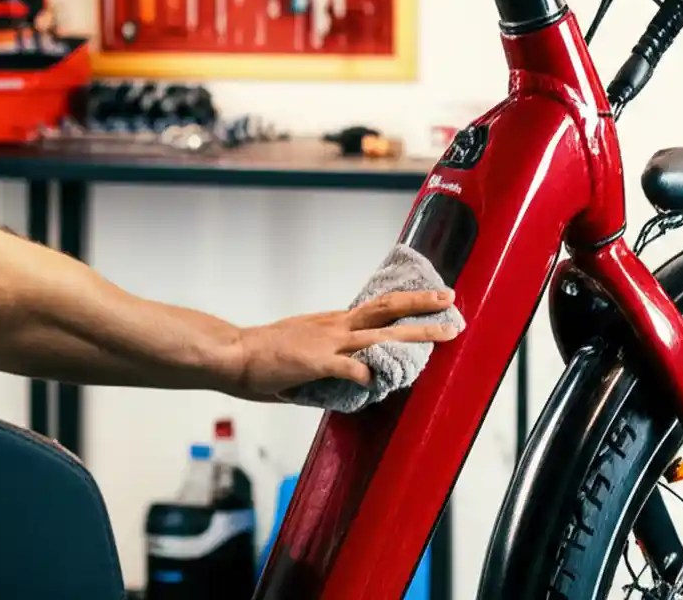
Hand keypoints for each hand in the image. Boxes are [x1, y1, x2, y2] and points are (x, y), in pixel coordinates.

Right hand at [226, 289, 460, 400]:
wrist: (231, 354)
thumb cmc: (262, 356)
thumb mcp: (302, 349)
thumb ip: (331, 362)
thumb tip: (353, 378)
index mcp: (333, 322)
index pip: (377, 307)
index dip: (406, 304)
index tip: (431, 301)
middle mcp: (336, 325)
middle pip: (388, 308)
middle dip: (423, 304)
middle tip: (452, 300)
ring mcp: (328, 341)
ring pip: (382, 332)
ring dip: (417, 332)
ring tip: (445, 332)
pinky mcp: (316, 361)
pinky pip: (352, 368)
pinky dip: (369, 374)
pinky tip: (380, 381)